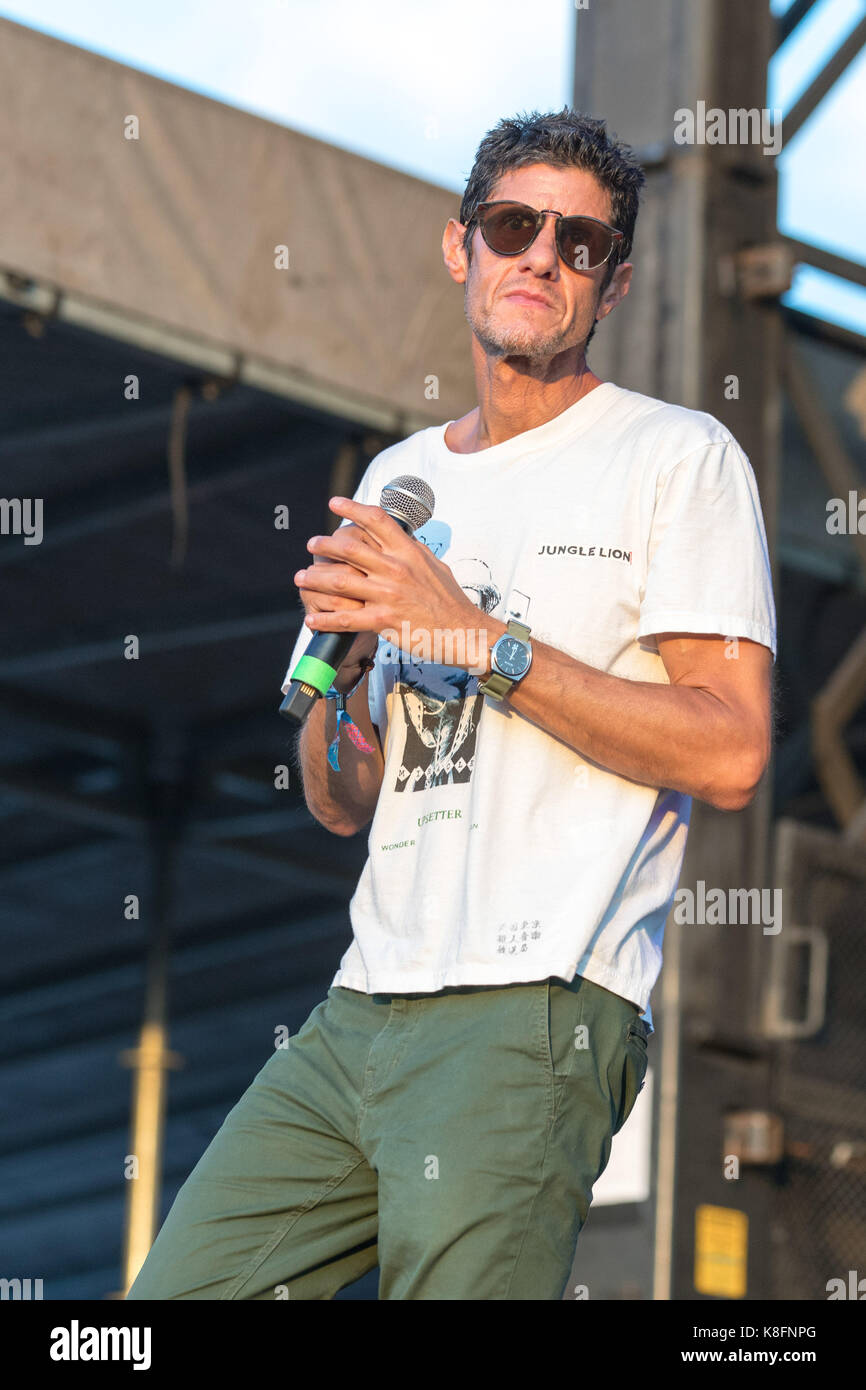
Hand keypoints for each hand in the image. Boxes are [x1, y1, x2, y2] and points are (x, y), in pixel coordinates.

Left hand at [294, 497, 494, 671]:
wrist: (464, 630)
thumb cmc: (450, 600)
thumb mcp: (433, 565)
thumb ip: (411, 551)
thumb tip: (398, 536)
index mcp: (408, 552)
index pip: (376, 520)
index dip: (352, 508)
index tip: (335, 503)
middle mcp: (396, 569)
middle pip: (350, 548)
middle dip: (324, 545)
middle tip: (312, 544)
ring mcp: (389, 594)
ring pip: (341, 581)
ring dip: (316, 579)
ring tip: (301, 578)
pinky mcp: (384, 620)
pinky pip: (347, 618)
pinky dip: (325, 620)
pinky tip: (312, 619)